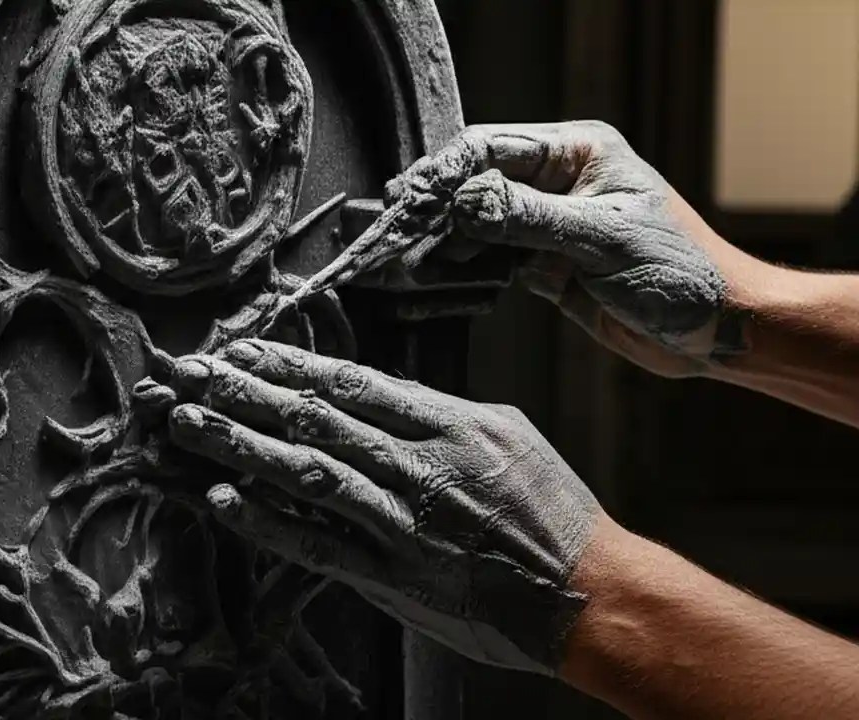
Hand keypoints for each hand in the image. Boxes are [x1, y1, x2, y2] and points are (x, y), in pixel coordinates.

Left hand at [164, 340, 600, 674]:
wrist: (586, 595)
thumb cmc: (551, 512)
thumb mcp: (506, 435)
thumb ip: (439, 413)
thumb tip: (378, 394)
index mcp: (450, 425)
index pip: (352, 384)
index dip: (289, 365)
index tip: (242, 349)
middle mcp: (419, 467)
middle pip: (316, 419)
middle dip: (246, 392)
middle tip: (191, 371)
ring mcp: (401, 524)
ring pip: (307, 472)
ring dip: (241, 444)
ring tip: (188, 420)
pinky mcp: (393, 576)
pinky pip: (318, 544)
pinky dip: (268, 520)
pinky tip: (223, 497)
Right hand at [391, 120, 754, 377]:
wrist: (714, 328)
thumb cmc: (680, 270)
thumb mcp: (602, 237)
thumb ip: (530, 218)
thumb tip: (464, 202)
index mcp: (577, 153)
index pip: (493, 148)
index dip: (447, 171)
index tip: (412, 196)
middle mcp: (556, 183)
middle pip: (475, 184)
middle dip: (434, 207)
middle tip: (395, 230)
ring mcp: (546, 226)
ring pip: (476, 225)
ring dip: (441, 241)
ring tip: (403, 258)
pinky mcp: (541, 267)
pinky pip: (488, 261)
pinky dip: (460, 270)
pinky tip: (434, 278)